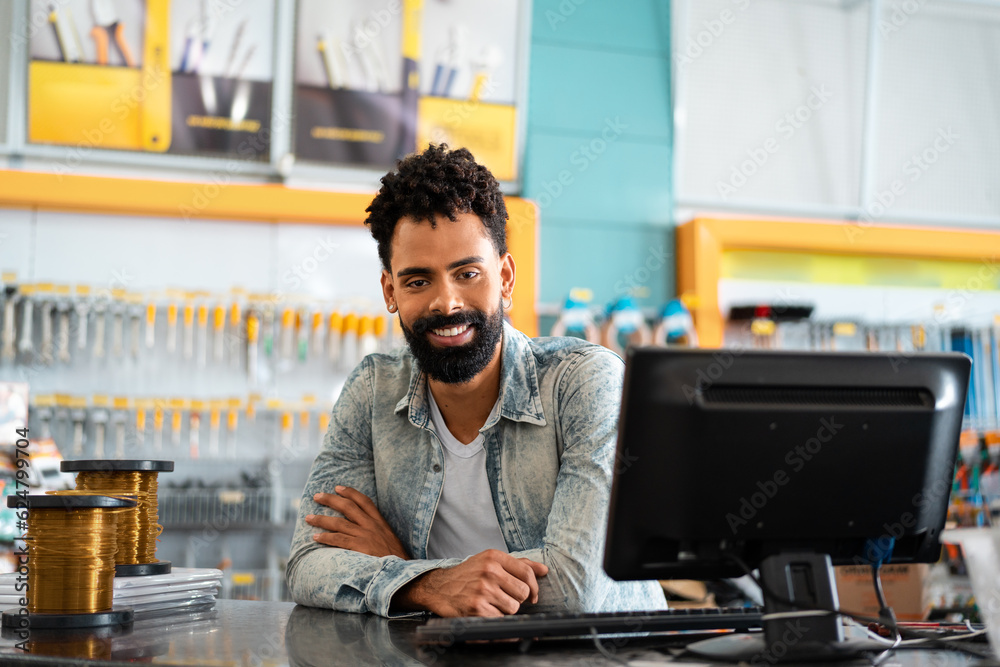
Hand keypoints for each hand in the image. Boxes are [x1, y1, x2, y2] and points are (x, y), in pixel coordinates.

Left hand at [305, 486, 409, 559]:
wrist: (403, 570)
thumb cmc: (396, 558)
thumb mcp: (390, 538)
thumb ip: (378, 531)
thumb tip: (364, 530)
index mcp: (380, 522)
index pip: (364, 501)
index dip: (350, 492)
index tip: (338, 487)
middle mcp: (371, 525)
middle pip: (348, 507)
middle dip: (331, 500)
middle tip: (317, 496)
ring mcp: (365, 535)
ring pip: (339, 523)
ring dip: (322, 519)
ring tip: (309, 518)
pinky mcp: (360, 547)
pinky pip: (339, 539)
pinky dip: (326, 537)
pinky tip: (316, 536)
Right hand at [393, 549, 547, 616]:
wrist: (438, 587)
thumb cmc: (468, 575)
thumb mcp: (490, 562)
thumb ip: (518, 565)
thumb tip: (544, 569)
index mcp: (494, 557)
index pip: (527, 572)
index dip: (534, 587)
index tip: (532, 595)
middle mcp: (489, 571)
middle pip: (523, 593)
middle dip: (517, 599)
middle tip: (503, 597)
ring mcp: (483, 590)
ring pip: (513, 608)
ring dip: (505, 610)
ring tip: (491, 603)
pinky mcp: (477, 608)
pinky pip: (500, 620)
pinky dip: (494, 619)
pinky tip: (483, 611)